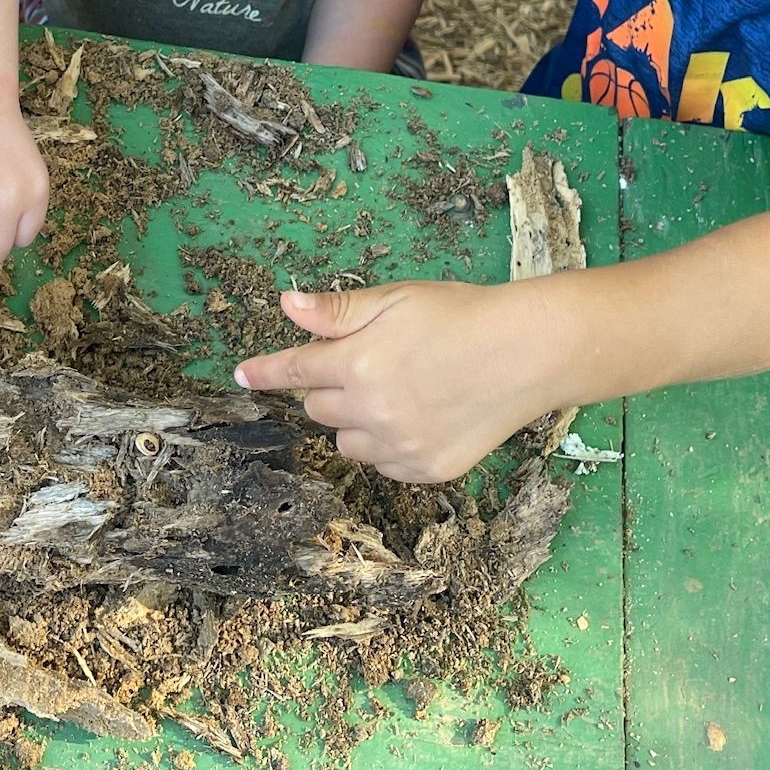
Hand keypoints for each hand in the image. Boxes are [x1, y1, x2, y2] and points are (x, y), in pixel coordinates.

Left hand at [233, 281, 559, 482]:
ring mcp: (399, 446)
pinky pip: (383, 465)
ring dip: (354, 422)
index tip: (241, 376)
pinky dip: (387, 445)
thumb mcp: (396, 299)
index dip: (264, 372)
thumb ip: (337, 310)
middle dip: (329, 387)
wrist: (527, 352)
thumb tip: (286, 306)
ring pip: (347, 443)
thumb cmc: (461, 314)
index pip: (293, 372)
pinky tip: (418, 417)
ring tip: (396, 392)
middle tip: (367, 364)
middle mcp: (370, 412)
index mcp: (356, 364)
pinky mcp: (426, 470)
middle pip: (317, 409)